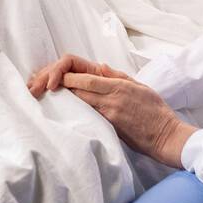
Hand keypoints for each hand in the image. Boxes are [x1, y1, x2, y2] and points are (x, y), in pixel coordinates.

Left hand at [31, 58, 192, 167]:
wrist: (167, 136)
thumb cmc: (155, 111)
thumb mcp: (139, 85)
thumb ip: (117, 76)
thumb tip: (100, 67)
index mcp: (117, 82)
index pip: (80, 74)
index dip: (60, 73)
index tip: (48, 80)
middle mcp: (111, 94)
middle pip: (73, 85)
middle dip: (51, 83)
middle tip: (35, 88)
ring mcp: (109, 111)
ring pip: (76, 100)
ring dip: (58, 97)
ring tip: (39, 96)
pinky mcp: (109, 126)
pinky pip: (85, 116)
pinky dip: (71, 112)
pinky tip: (57, 113)